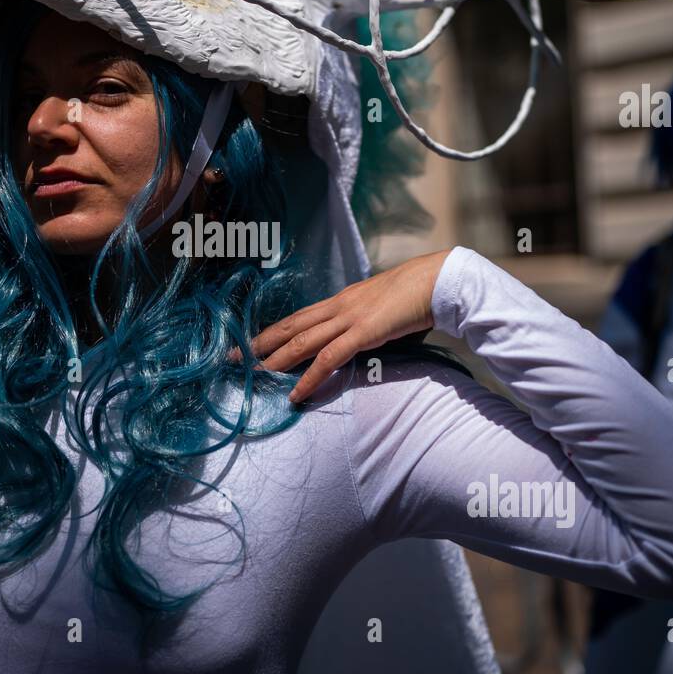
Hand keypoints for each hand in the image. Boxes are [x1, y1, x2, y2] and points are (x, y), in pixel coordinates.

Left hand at [230, 250, 449, 402]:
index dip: (273, 330)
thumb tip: (360, 339)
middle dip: (260, 343)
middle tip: (234, 358)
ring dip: (275, 361)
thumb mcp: (382, 308)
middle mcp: (338, 306)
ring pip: (302, 342)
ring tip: (254, 376)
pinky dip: (309, 377)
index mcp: (342, 300)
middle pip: (291, 327)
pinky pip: (329, 358)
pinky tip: (296, 393)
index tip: (251, 343)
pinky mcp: (363, 332)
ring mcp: (349, 318)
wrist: (438, 280)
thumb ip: (366, 322)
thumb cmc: (417, 295)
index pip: (299, 317)